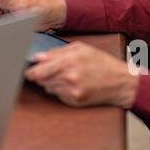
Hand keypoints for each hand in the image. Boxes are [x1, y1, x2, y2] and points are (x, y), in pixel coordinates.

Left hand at [24, 41, 141, 107]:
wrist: (121, 83)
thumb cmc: (103, 63)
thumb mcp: (81, 49)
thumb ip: (57, 52)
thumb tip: (38, 57)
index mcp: (69, 61)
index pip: (38, 70)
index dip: (30, 71)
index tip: (27, 70)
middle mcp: (69, 77)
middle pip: (41, 80)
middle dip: (41, 76)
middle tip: (46, 72)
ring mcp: (72, 91)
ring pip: (49, 88)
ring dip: (51, 82)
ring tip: (65, 76)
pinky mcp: (75, 101)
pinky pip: (58, 95)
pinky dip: (60, 90)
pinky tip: (71, 84)